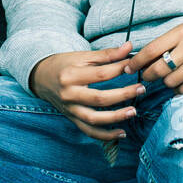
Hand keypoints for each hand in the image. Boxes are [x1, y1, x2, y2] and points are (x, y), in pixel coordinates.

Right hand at [28, 41, 142, 140]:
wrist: (41, 78)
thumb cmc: (63, 64)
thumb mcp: (82, 56)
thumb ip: (106, 54)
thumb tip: (129, 47)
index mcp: (70, 76)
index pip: (100, 74)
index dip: (119, 70)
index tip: (134, 66)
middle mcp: (69, 94)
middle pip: (99, 98)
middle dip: (123, 94)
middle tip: (141, 89)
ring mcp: (70, 109)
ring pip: (94, 119)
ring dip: (116, 117)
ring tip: (134, 111)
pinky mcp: (72, 119)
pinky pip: (89, 131)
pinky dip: (105, 136)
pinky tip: (121, 133)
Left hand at [124, 15, 182, 94]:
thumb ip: (167, 42)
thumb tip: (144, 59)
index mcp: (181, 32)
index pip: (152, 49)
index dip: (136, 62)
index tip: (128, 68)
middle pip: (159, 69)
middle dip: (147, 75)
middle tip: (145, 76)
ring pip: (171, 81)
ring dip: (164, 82)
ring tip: (165, 78)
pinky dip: (178, 88)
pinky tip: (178, 83)